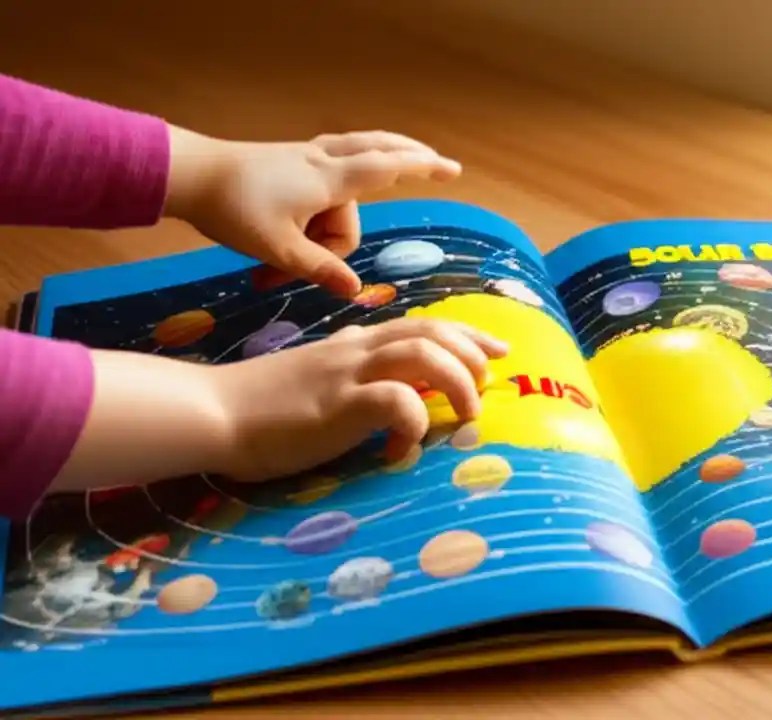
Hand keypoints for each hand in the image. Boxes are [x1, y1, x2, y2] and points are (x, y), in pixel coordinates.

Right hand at [51, 317, 506, 492]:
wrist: (212, 411)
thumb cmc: (259, 406)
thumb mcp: (316, 381)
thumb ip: (352, 378)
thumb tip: (389, 392)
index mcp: (353, 344)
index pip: (422, 324)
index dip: (467, 333)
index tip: (497, 351)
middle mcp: (356, 350)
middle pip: (432, 331)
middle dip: (472, 354)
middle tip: (487, 385)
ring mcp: (348, 375)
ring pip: (425, 355)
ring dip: (457, 383)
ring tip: (465, 415)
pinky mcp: (338, 405)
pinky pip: (397, 401)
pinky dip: (416, 422)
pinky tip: (405, 447)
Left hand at [162, 126, 461, 298]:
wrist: (188, 175)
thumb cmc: (232, 209)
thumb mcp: (276, 247)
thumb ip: (319, 270)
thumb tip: (356, 292)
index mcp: (328, 180)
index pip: (389, 167)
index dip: (424, 168)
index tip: (453, 169)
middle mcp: (323, 161)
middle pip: (379, 154)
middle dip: (408, 160)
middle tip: (435, 167)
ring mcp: (305, 157)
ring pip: (345, 185)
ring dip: (331, 227)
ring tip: (285, 269)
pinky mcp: (288, 161)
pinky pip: (328, 176)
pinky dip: (327, 204)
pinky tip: (312, 219)